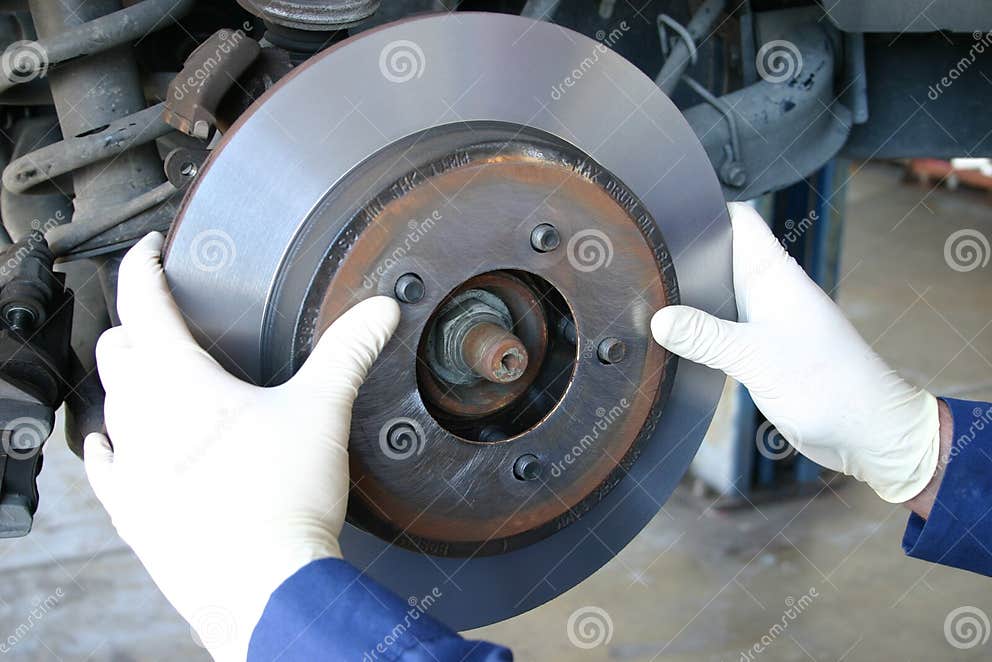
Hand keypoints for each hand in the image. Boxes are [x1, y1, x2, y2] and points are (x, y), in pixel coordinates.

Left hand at [83, 233, 399, 659]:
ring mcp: (132, 467)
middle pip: (117, 349)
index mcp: (179, 383)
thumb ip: (348, 350)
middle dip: (135, 322)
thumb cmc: (283, 498)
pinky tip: (112, 442)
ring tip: (150, 372)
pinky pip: (105, 465)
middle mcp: (142, 417)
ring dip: (126, 379)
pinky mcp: (133, 510)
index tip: (150, 252)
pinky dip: (110, 442)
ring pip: (110, 403)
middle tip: (161, 315)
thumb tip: (380, 309)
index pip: (143, 303)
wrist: (263, 586)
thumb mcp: (322, 410)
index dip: (143, 267)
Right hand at [651, 203, 939, 503]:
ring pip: (717, 295)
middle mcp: (768, 292)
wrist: (868, 433)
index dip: (704, 208)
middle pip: (718, 257)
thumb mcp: (757, 358)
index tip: (661, 212)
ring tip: (643, 299)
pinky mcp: (760, 352)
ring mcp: (764, 322)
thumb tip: (659, 320)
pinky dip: (697, 332)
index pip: (738, 220)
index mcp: (774, 276)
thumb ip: (706, 337)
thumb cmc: (830, 386)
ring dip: (688, 299)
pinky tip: (671, 342)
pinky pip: (720, 330)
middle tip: (638, 261)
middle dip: (683, 257)